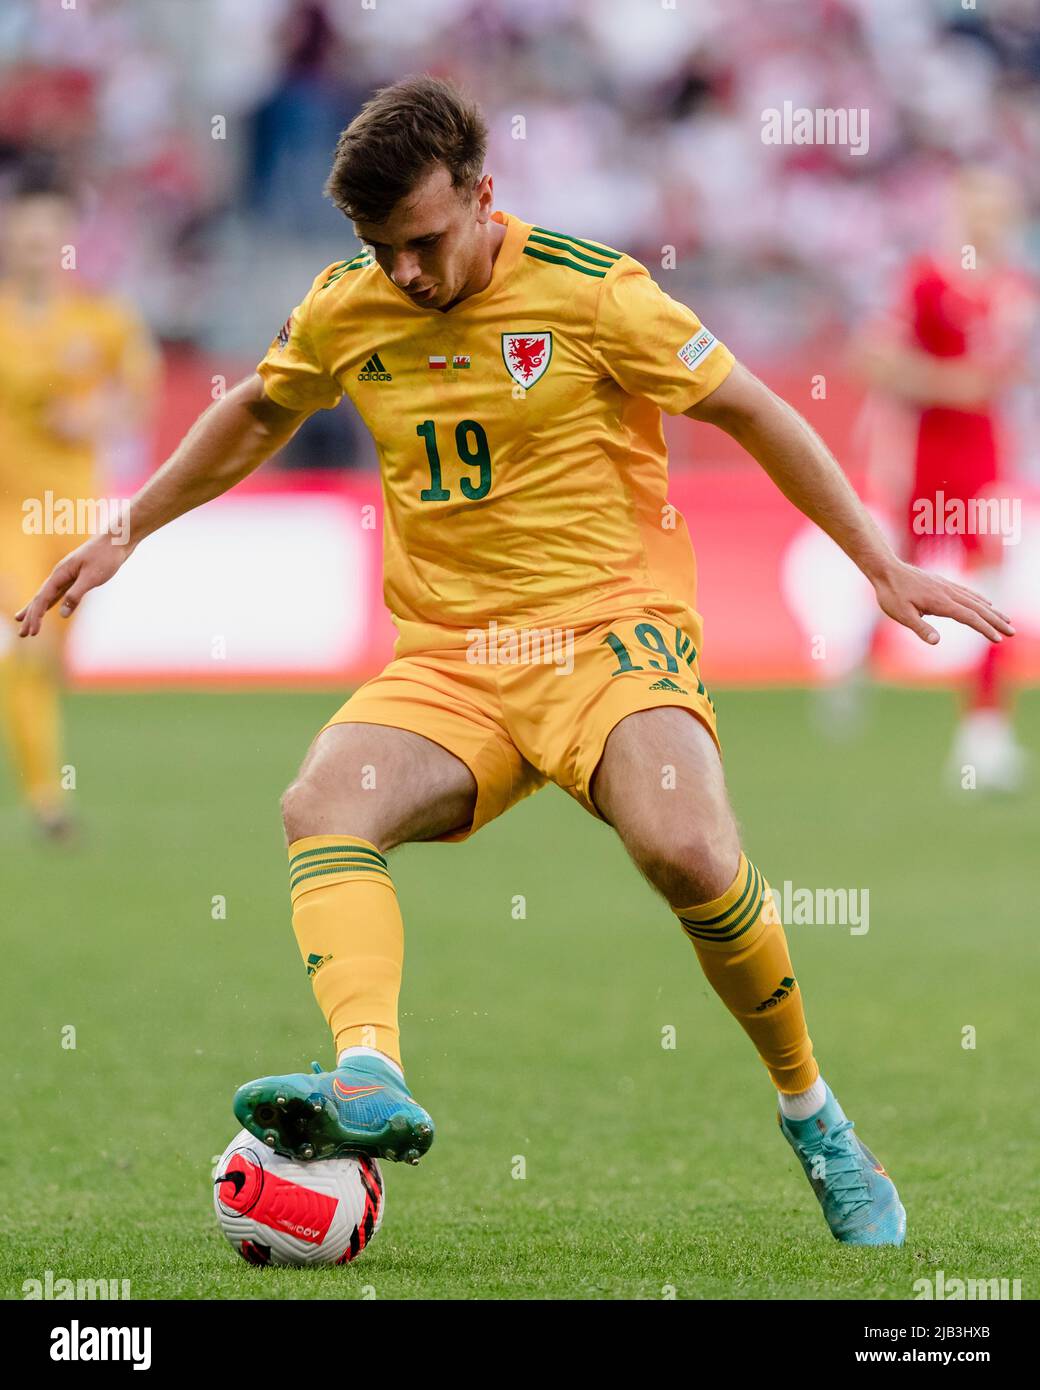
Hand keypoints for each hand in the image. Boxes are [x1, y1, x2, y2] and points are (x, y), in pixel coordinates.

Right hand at [15, 532, 131, 636]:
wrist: (117, 540)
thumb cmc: (105, 556)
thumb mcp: (92, 577)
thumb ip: (76, 595)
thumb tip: (62, 614)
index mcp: (60, 574)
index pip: (42, 599)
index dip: (36, 617)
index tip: (32, 633)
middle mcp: (59, 575)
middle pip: (40, 599)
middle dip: (30, 617)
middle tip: (22, 635)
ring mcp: (67, 576)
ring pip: (47, 596)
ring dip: (36, 611)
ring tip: (24, 623)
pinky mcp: (76, 577)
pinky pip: (58, 594)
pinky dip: (50, 603)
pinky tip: (48, 609)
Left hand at [872, 560, 1014, 644]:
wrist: (886, 569)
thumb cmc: (891, 594)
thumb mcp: (901, 615)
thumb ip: (920, 628)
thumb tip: (937, 642)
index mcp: (940, 602)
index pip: (969, 617)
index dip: (985, 628)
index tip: (998, 639)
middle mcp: (948, 593)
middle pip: (978, 608)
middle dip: (996, 621)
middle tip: (1012, 632)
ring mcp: (947, 587)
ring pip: (975, 600)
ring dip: (992, 611)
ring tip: (1006, 620)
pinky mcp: (943, 584)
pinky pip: (967, 592)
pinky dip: (981, 600)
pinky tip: (987, 603)